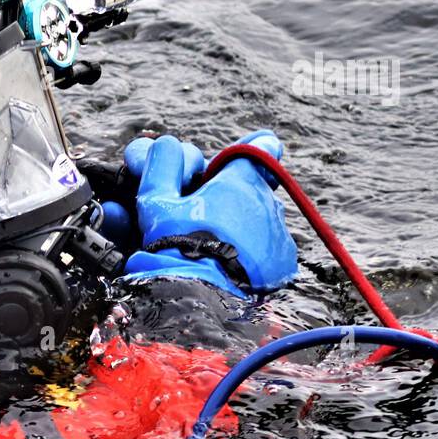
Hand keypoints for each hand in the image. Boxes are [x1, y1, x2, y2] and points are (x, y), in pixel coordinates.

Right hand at [116, 130, 297, 294]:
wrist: (196, 296)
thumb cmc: (174, 245)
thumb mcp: (156, 200)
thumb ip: (163, 164)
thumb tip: (166, 142)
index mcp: (239, 181)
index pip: (261, 148)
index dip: (253, 149)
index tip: (252, 151)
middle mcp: (266, 202)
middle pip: (254, 189)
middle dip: (235, 196)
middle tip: (206, 216)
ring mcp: (277, 234)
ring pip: (262, 219)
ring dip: (243, 225)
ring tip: (216, 245)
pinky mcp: (281, 262)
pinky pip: (270, 248)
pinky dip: (253, 252)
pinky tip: (230, 262)